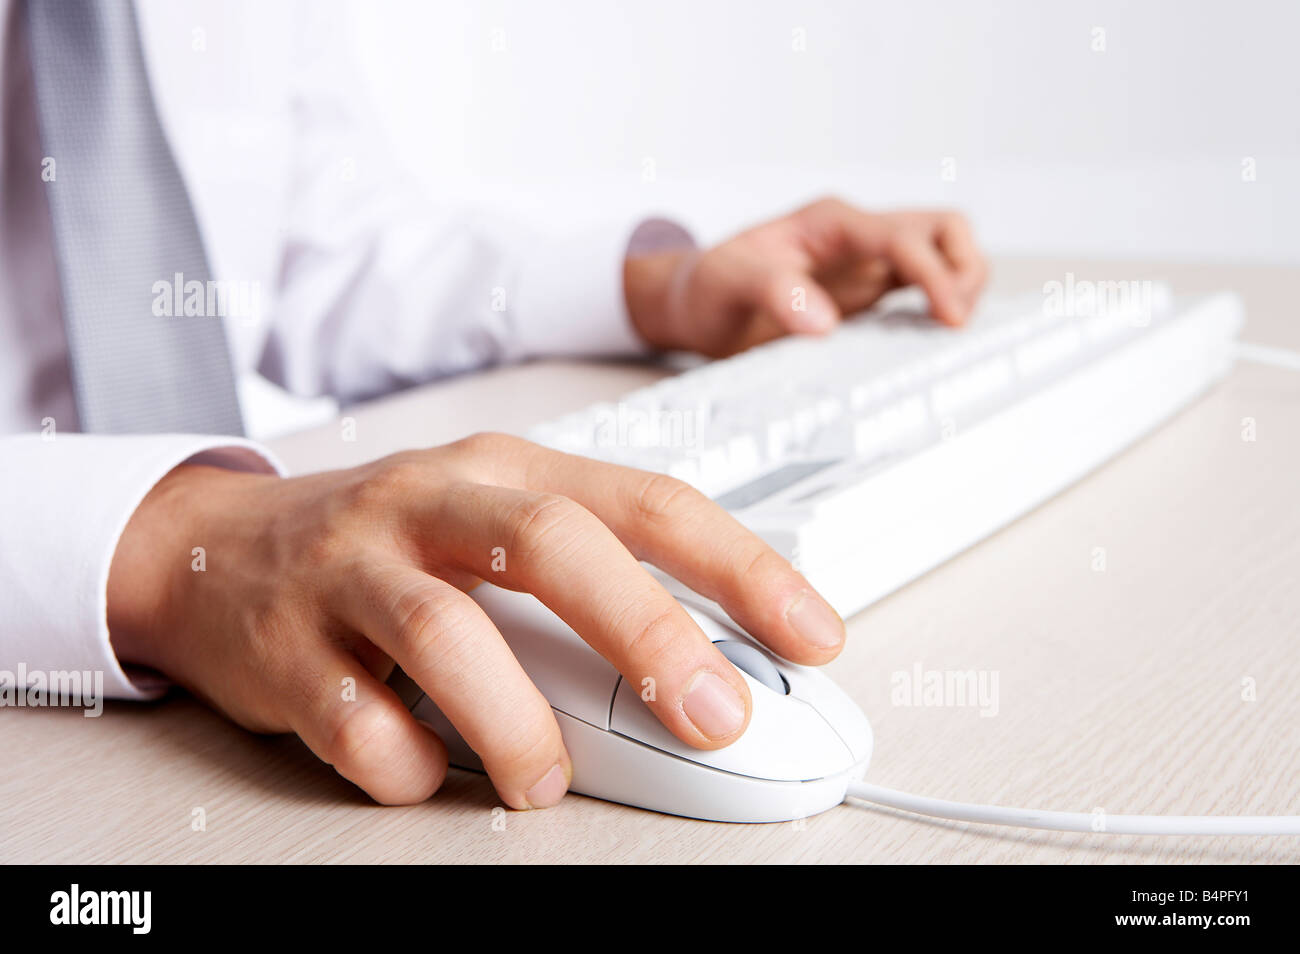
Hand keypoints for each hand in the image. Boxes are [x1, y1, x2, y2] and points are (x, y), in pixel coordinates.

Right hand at [107, 434, 845, 807]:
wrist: (214, 546)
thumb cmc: (387, 543)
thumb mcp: (492, 525)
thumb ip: (591, 580)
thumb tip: (710, 669)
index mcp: (506, 469)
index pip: (648, 501)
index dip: (742, 567)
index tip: (813, 634)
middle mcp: (433, 501)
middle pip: (558, 546)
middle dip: (651, 635)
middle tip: (713, 717)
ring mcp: (353, 564)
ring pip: (452, 634)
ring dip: (518, 726)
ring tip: (545, 778)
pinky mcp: (286, 640)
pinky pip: (359, 719)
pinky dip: (409, 764)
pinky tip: (426, 769)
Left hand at [624, 198, 988, 356]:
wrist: (696, 303)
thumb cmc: (710, 286)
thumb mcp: (728, 283)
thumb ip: (774, 292)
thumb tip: (824, 322)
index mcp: (830, 222)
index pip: (902, 236)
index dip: (934, 273)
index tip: (949, 317)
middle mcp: (857, 235)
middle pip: (943, 229)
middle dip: (964, 269)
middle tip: (954, 322)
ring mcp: (867, 262)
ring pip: (943, 253)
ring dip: (960, 284)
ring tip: (948, 331)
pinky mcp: (868, 293)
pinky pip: (922, 289)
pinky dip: (938, 307)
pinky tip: (929, 339)